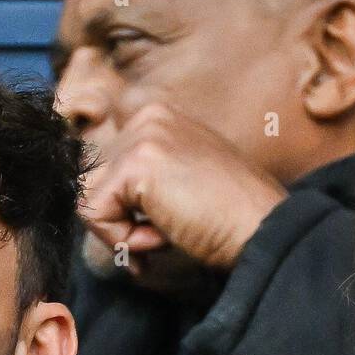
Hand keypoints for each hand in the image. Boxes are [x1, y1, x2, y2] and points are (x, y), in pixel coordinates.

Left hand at [80, 103, 287, 277]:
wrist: (264, 230)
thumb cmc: (233, 218)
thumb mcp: (184, 182)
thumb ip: (146, 179)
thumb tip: (98, 201)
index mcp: (159, 116)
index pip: (106, 164)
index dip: (124, 204)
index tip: (164, 221)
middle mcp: (148, 116)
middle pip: (93, 180)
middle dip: (123, 218)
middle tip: (169, 232)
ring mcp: (142, 136)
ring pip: (90, 197)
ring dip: (123, 230)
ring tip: (168, 232)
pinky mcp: (137, 164)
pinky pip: (95, 213)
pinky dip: (123, 239)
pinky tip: (164, 235)